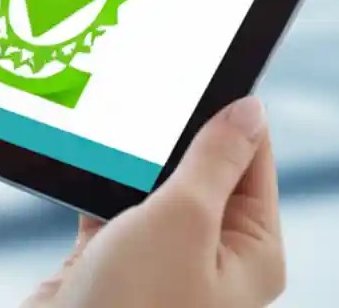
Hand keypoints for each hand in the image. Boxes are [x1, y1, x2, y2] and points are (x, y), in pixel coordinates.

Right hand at [23, 96, 284, 307]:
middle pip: (203, 169)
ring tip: (113, 134)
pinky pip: (113, 207)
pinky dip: (99, 187)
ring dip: (131, 164)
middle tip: (147, 100)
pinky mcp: (116, 263)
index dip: (228, 115)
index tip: (200, 74)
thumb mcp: (183, 219)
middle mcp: (213, 257)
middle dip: (173, 139)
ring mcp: (163, 262)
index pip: (253, 160)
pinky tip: (85, 165)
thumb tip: (250, 110)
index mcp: (251, 250)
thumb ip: (215, 159)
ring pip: (154, 187)